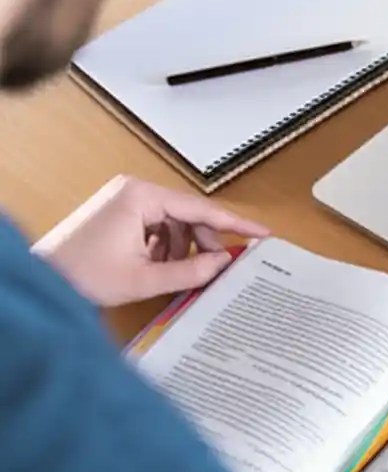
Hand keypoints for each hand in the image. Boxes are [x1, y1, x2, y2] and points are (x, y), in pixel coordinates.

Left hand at [33, 176, 269, 306]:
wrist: (43, 281)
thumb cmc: (82, 276)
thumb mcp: (145, 279)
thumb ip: (191, 271)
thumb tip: (223, 263)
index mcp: (142, 197)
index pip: (201, 207)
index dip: (234, 224)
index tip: (261, 233)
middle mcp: (135, 190)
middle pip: (189, 215)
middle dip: (202, 242)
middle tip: (215, 267)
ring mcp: (126, 200)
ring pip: (174, 222)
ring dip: (180, 248)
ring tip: (172, 272)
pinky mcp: (119, 213)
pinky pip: (157, 226)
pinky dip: (164, 247)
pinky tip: (155, 266)